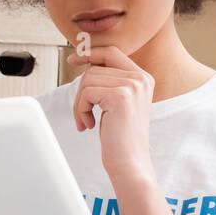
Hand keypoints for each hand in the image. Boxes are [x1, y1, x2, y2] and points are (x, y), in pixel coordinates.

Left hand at [69, 44, 156, 185]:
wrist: (130, 162)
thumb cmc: (120, 137)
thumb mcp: (117, 103)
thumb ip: (109, 81)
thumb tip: (85, 61)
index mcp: (142, 78)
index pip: (111, 52)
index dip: (89, 53)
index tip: (73, 59)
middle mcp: (140, 78)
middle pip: (94, 67)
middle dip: (81, 91)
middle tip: (82, 112)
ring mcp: (132, 86)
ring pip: (88, 79)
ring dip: (80, 103)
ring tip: (87, 121)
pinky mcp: (120, 96)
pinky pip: (86, 93)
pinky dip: (80, 110)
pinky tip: (89, 125)